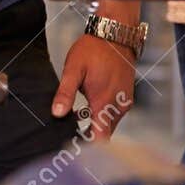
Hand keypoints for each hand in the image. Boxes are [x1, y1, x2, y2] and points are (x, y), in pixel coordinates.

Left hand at [54, 19, 136, 137]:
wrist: (115, 34)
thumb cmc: (93, 50)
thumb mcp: (73, 69)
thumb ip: (65, 93)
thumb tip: (57, 113)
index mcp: (104, 102)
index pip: (101, 138)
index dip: (89, 147)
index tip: (74, 149)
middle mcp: (118, 105)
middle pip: (105, 132)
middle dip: (89, 135)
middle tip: (70, 133)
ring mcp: (124, 101)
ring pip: (110, 123)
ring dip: (96, 123)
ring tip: (77, 116)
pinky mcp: (126, 96)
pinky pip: (115, 112)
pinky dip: (103, 113)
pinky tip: (89, 105)